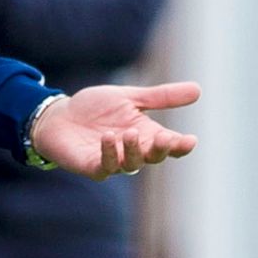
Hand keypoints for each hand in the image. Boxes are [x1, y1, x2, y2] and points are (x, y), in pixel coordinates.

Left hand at [31, 83, 199, 179]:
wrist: (59, 115)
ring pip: (132, 165)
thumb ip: (161, 97)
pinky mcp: (92, 167)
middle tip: (164, 137)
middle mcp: (133, 151)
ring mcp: (113, 161)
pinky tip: (108, 138)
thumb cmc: (95, 108)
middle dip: (160, 149)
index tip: (190, 140)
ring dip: (133, 150)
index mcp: (146, 134)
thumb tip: (198, 90)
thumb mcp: (130, 96)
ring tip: (129, 132)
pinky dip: (109, 154)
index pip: (169, 145)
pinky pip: (105, 167)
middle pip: (154, 157)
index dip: (180, 146)